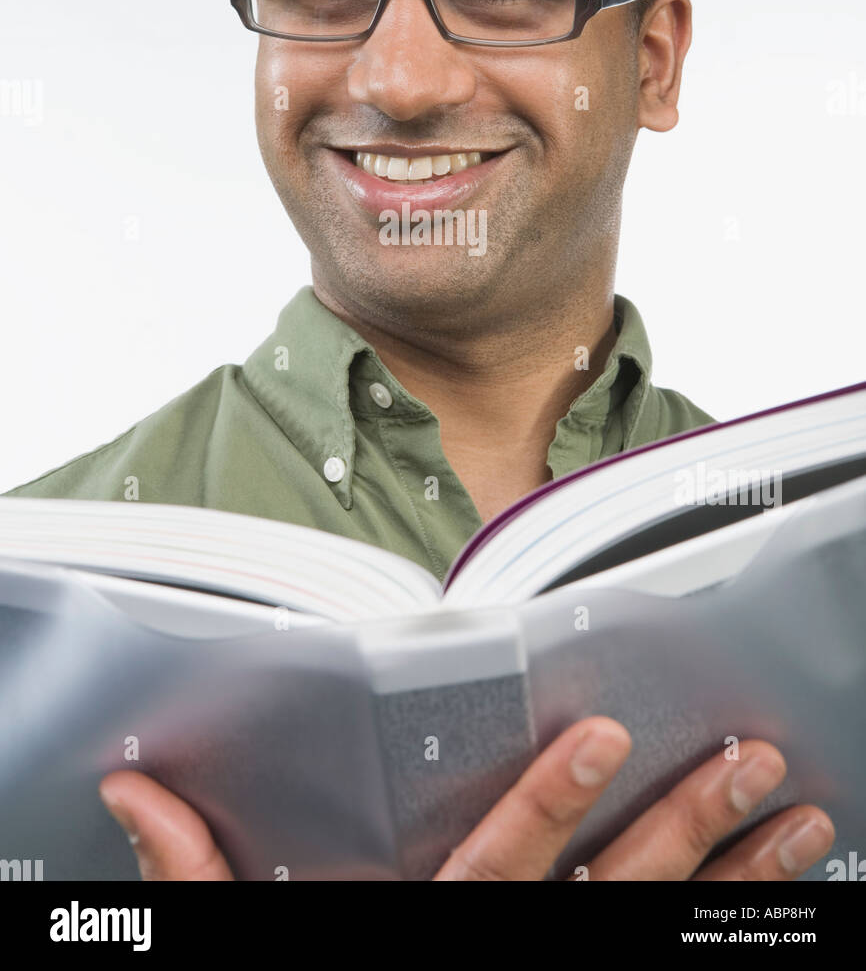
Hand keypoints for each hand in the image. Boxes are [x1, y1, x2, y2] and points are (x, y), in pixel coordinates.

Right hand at [99, 716, 834, 880]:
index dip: (549, 802)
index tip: (603, 741)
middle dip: (685, 829)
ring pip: (663, 935)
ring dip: (740, 882)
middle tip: (750, 764)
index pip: (498, 864)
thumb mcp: (250, 951)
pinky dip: (731, 937)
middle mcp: (516, 966)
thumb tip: (136, 793)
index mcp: (432, 935)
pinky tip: (782, 903)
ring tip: (802, 824)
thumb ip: (199, 877)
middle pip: (612, 894)